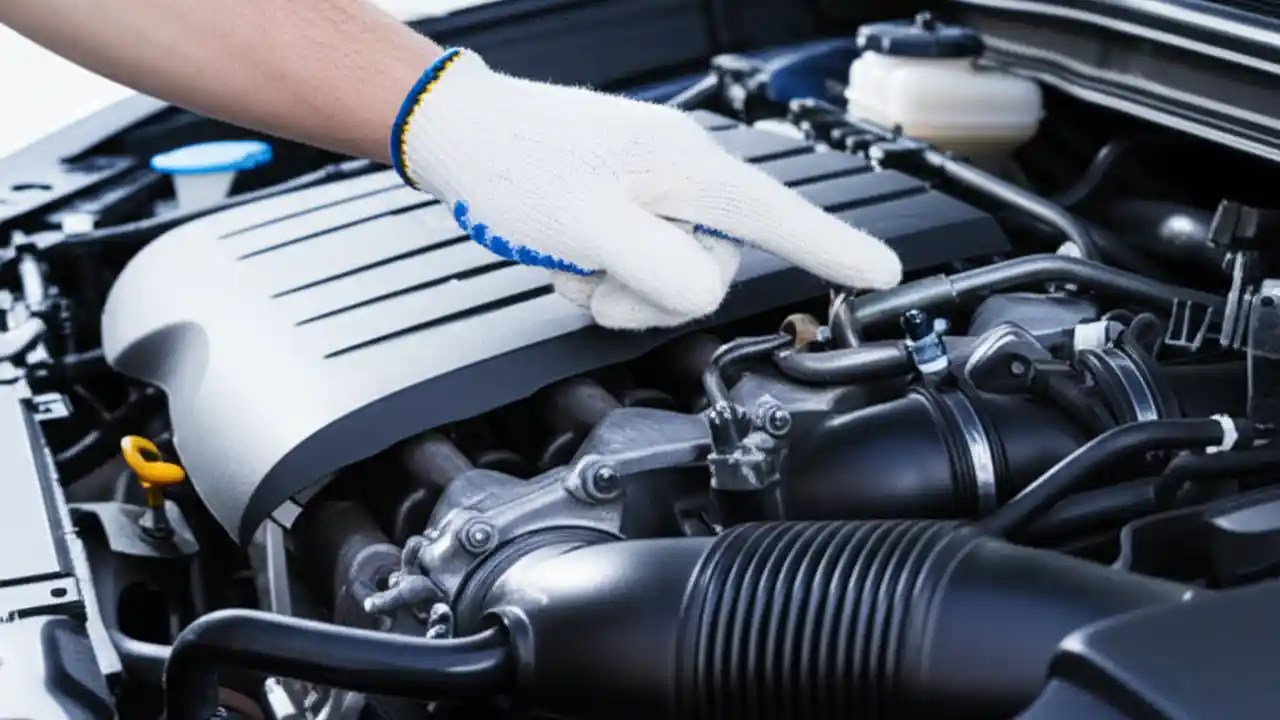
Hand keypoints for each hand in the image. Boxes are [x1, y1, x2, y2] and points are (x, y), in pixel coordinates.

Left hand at [392, 49, 902, 329]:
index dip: (835, 251)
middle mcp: (684, 172)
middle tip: (591, 270)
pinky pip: (641, 259)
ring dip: (617, 284)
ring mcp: (656, 185)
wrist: (461, 137)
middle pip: (710, 270)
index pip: (780, 218)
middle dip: (648, 292)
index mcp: (689, 168)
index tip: (884, 274)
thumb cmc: (514, 171)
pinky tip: (568, 251)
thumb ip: (662, 270)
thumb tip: (706, 291)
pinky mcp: (630, 199)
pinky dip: (603, 271)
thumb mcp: (588, 230)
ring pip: (672, 274)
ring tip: (572, 255)